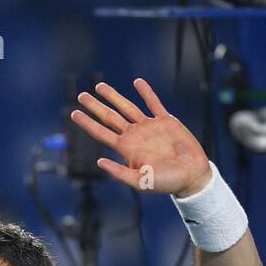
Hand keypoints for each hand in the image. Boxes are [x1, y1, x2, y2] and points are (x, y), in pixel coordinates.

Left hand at [71, 78, 211, 197]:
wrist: (191, 175)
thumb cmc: (166, 183)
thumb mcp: (140, 182)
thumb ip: (119, 173)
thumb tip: (99, 162)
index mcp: (127, 149)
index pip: (102, 133)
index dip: (87, 123)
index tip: (73, 113)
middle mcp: (135, 136)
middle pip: (110, 117)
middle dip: (95, 106)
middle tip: (81, 96)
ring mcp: (149, 127)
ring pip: (127, 107)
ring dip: (114, 96)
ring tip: (100, 86)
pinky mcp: (165, 121)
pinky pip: (153, 103)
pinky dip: (146, 92)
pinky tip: (137, 83)